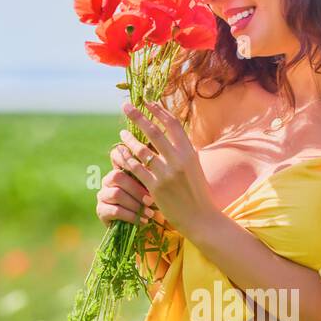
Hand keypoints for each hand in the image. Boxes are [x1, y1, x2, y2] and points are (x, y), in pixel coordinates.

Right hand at [95, 156, 160, 228]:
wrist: (144, 226)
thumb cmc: (150, 203)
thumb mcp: (152, 187)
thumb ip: (151, 174)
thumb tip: (160, 162)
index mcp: (119, 169)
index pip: (116, 155)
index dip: (126, 158)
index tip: (144, 169)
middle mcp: (108, 180)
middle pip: (117, 176)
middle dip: (136, 189)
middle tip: (151, 201)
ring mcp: (102, 195)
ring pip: (116, 194)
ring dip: (135, 204)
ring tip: (149, 213)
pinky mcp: (101, 211)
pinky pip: (115, 211)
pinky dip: (131, 216)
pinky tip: (143, 221)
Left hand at [115, 99, 219, 241]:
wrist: (200, 218)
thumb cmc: (197, 192)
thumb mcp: (195, 167)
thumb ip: (183, 151)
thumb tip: (172, 134)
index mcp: (190, 152)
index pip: (173, 124)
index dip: (159, 110)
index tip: (147, 102)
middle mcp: (179, 160)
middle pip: (154, 132)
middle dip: (138, 116)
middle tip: (125, 107)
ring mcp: (166, 174)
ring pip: (141, 150)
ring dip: (129, 140)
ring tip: (121, 134)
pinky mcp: (155, 188)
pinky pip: (136, 169)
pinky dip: (126, 159)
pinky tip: (120, 153)